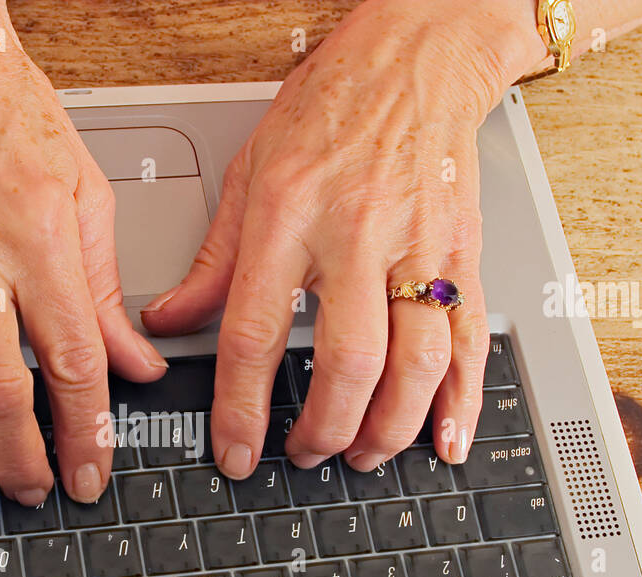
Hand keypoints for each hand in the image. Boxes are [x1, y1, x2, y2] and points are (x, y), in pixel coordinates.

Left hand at [142, 0, 543, 478]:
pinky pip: (471, 338)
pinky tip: (447, 439)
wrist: (416, 56)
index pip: (255, 332)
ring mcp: (418, 245)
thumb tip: (170, 321)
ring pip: (416, 361)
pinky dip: (463, 399)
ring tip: (362, 455)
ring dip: (389, 427)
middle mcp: (356, 233)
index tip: (235, 451)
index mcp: (288, 216)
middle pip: (347, 361)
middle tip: (305, 455)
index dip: (242, 407)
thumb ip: (213, 261)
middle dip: (324, 429)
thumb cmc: (329, 107)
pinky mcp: (463, 252)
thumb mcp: (249, 172)